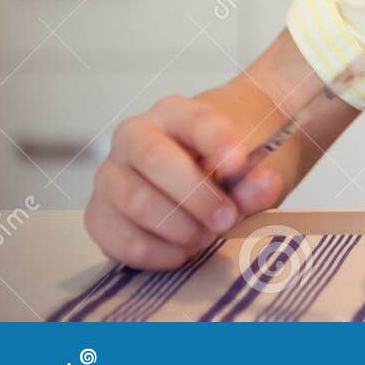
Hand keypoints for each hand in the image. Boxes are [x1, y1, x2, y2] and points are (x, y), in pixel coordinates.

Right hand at [85, 94, 283, 268]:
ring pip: (136, 202)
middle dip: (196, 196)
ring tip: (208, 235)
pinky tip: (183, 251)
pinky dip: (156, 252)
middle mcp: (133, 137)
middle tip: (226, 218)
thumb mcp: (252, 164)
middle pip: (155, 160)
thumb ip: (256, 178)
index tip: (239, 164)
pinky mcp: (101, 215)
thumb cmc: (228, 162)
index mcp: (174, 112)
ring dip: (178, 227)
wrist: (210, 171)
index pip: (194, 120)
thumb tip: (263, 185)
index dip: (217, 142)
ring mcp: (111, 175)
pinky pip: (120, 239)